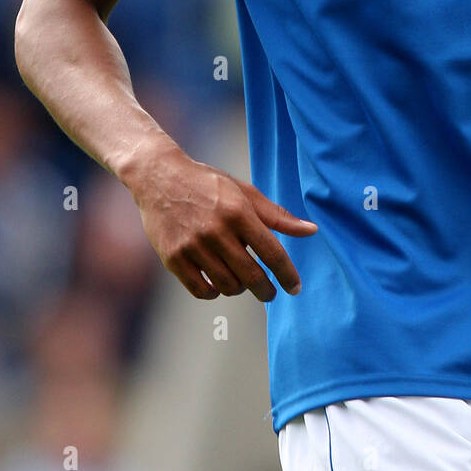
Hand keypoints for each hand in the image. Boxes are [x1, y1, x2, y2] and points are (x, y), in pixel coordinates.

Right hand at [125, 140, 316, 299]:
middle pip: (251, 275)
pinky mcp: (172, 258)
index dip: (287, 274)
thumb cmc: (208, 184)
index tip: (295, 288)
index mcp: (237, 212)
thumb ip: (277, 216)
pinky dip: (214, 292)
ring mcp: (192, 246)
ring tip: (241, 280)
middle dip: (266, 290)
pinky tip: (218, 284)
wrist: (159, 177)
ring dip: (240, 288)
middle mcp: (216, 230)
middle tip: (270, 293)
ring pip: (227, 286)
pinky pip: (201, 290)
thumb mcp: (244, 193)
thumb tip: (311, 231)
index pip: (272, 252)